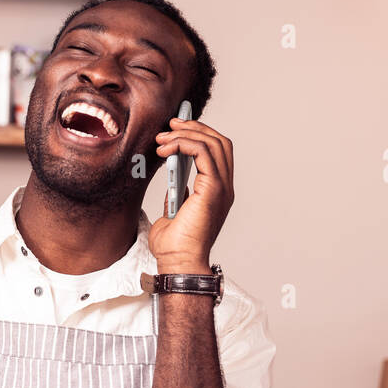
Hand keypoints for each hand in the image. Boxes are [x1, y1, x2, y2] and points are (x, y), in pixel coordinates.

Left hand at [148, 118, 234, 272]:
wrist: (177, 262)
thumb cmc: (173, 245)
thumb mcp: (173, 211)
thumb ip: (177, 194)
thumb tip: (172, 179)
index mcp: (217, 192)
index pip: (217, 152)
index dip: (200, 134)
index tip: (176, 128)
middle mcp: (224, 187)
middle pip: (220, 142)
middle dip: (195, 127)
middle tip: (171, 125)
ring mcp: (222, 188)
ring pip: (213, 143)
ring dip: (187, 134)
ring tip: (163, 137)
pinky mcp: (213, 189)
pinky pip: (203, 153)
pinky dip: (184, 144)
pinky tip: (166, 149)